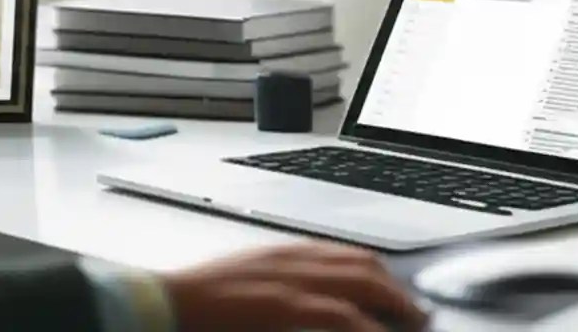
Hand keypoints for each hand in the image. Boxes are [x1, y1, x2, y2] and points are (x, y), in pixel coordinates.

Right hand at [162, 242, 428, 331]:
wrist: (160, 303)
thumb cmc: (198, 301)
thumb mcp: (247, 283)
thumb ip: (280, 285)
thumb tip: (311, 300)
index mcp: (283, 252)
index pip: (346, 254)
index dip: (379, 273)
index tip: (398, 293)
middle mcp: (291, 258)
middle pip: (361, 263)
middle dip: (395, 288)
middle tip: (417, 312)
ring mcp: (288, 279)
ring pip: (358, 282)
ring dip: (393, 303)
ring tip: (414, 321)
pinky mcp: (281, 304)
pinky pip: (337, 313)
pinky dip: (364, 324)